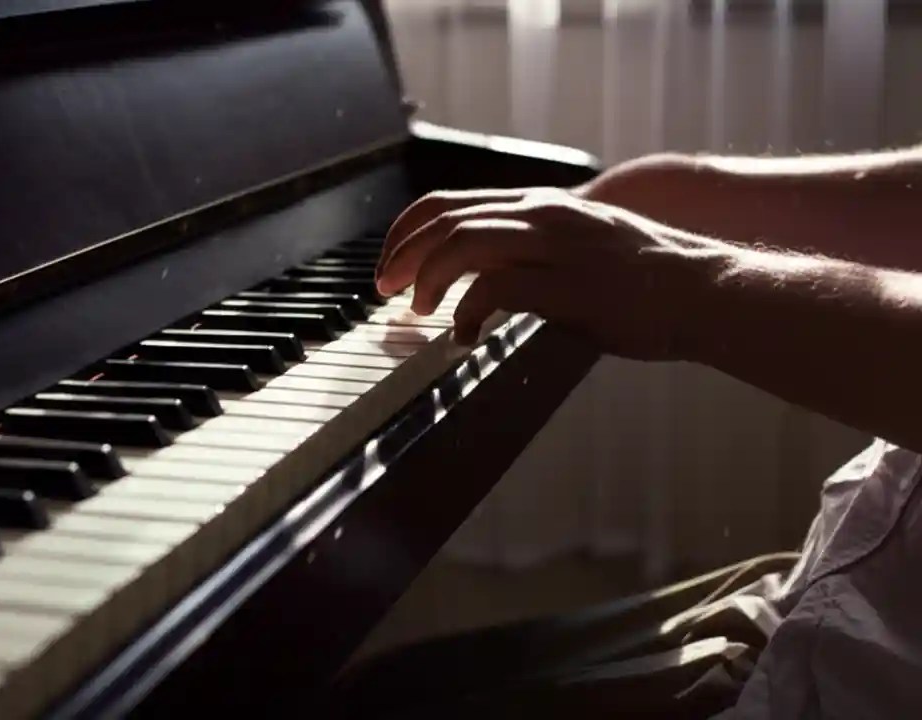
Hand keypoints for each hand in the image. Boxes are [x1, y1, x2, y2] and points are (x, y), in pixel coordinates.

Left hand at [375, 186, 729, 360]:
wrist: (706, 290)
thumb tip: (480, 283)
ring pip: (461, 241)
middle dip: (402, 256)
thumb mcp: (578, 249)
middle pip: (443, 218)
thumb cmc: (645, 280)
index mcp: (538, 204)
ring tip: (417, 311)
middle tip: (385, 291)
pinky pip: (496, 286)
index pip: (447, 201)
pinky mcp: (569, 282)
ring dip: (427, 278)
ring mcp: (555, 244)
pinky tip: (464, 336)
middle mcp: (541, 213)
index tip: (390, 266)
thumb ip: (531, 255)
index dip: (406, 232)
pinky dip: (467, 310)